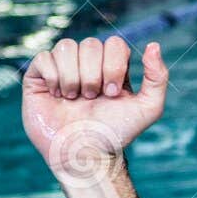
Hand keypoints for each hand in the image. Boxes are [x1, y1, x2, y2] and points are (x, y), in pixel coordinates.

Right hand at [22, 36, 168, 185]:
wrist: (84, 154)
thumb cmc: (115, 133)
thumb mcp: (148, 109)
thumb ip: (158, 77)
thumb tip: (154, 45)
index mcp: (111, 67)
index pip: (114, 43)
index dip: (114, 65)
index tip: (113, 93)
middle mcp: (86, 65)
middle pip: (90, 44)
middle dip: (94, 74)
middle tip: (92, 99)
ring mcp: (62, 70)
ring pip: (66, 47)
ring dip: (74, 76)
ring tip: (74, 98)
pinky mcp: (38, 79)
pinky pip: (43, 57)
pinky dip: (53, 77)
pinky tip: (58, 95)